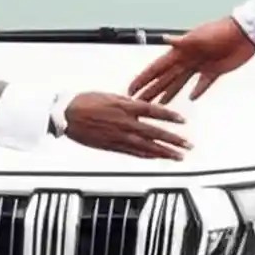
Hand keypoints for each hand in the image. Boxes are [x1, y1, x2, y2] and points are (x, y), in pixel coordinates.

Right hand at [63, 93, 191, 159]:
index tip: (183, 120)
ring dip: (164, 152)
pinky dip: (147, 156)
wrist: (66, 115)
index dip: (170, 116)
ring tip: (178, 157)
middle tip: (188, 145)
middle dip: (173, 140)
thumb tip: (140, 104)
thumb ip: (127, 102)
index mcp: (125, 107)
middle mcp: (125, 123)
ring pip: (147, 147)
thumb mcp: (109, 96)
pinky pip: (133, 153)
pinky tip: (157, 158)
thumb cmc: (84, 102)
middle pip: (155, 132)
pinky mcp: (112, 146)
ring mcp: (119, 136)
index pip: (154, 111)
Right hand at [127, 17, 254, 103]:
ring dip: (169, 93)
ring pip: (179, 83)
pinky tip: (191, 98)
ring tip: (159, 103)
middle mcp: (187, 60)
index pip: (156, 68)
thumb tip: (166, 39)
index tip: (131, 89)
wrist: (244, 33)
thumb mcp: (198, 36)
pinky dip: (197, 91)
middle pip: (165, 79)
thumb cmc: (221, 30)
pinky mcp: (214, 71)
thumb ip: (182, 41)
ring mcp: (200, 66)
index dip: (143, 79)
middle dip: (151, 91)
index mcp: (180, 52)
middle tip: (139, 102)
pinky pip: (202, 84)